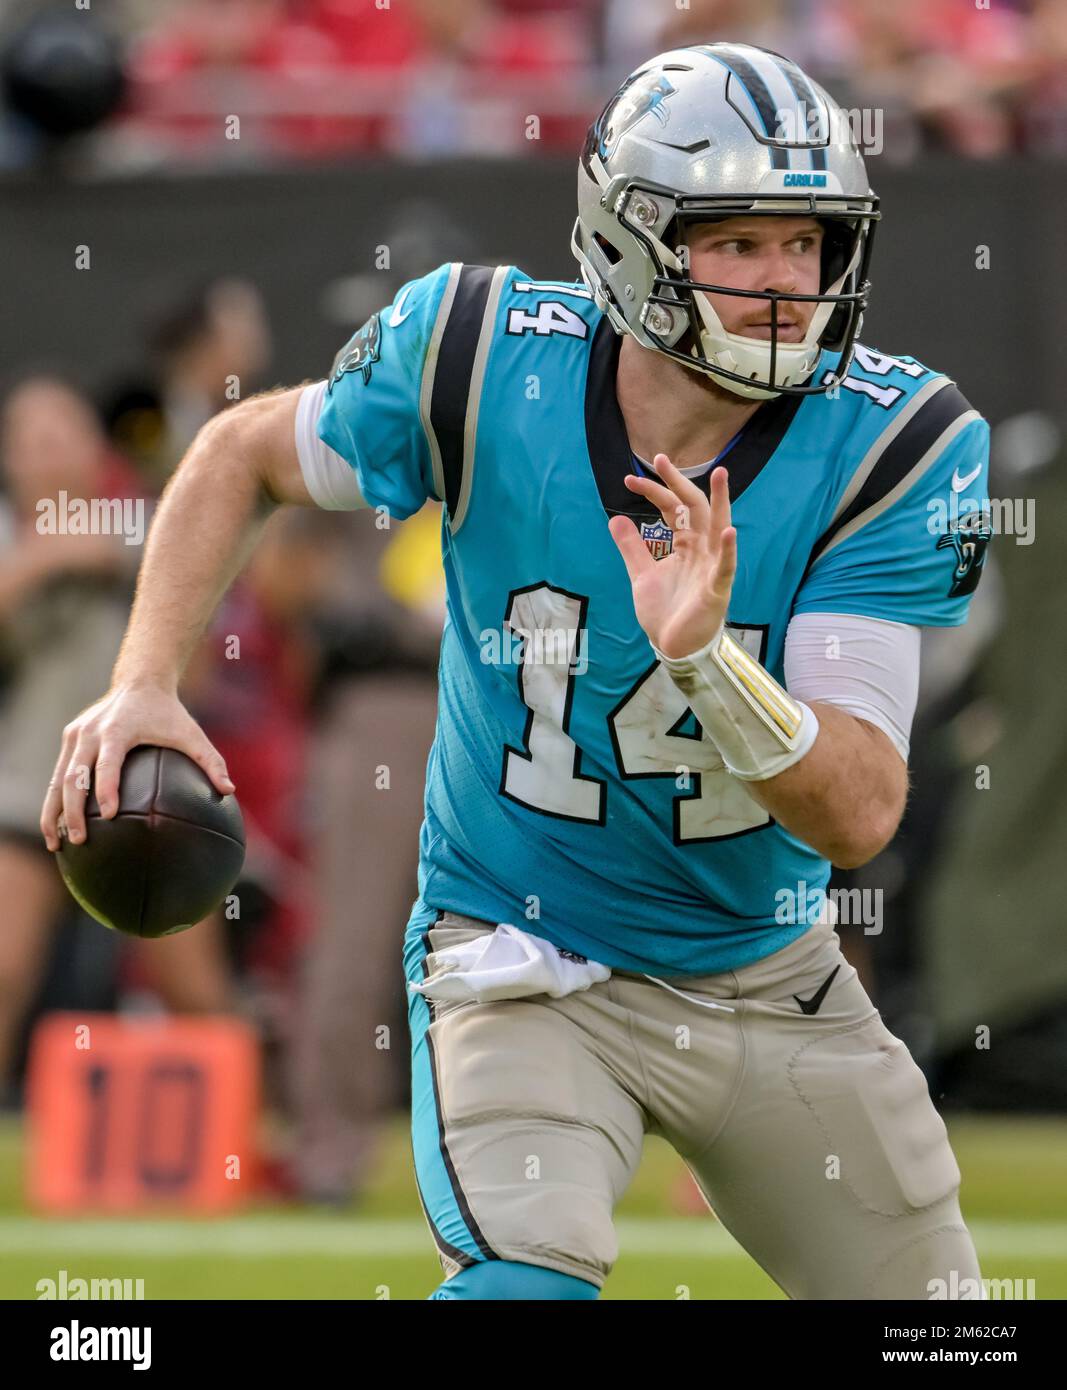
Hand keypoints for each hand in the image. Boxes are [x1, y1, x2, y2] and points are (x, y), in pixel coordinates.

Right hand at [40, 684, 234, 851]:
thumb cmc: (169, 713)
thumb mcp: (192, 734)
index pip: (107, 763)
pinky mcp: (70, 739)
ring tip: (56, 844)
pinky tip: (58, 829)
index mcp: (118, 730)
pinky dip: (55, 802)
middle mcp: (91, 732)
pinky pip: (58, 775)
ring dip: (54, 813)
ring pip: (58, 779)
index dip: (106, 788)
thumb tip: (229, 791)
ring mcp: (76, 735)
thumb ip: (211, 761)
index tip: (110, 815)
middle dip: (74, 810)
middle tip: (80, 839)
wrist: (139, 681)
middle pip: (73, 776)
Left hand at [607, 455, 736, 660]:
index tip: (631, 480)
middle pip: (694, 510)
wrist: (672, 646)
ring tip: (720, 475)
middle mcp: (702, 551)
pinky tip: (729, 531)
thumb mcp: (641, 575)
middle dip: (679, 484)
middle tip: (662, 459)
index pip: (673, 510)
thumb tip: (615, 518)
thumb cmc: (664, 611)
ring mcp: (711, 568)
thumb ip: (632, 547)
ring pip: (718, 529)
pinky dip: (727, 550)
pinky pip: (725, 568)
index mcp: (685, 546)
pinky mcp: (716, 590)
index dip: (655, 492)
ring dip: (720, 502)